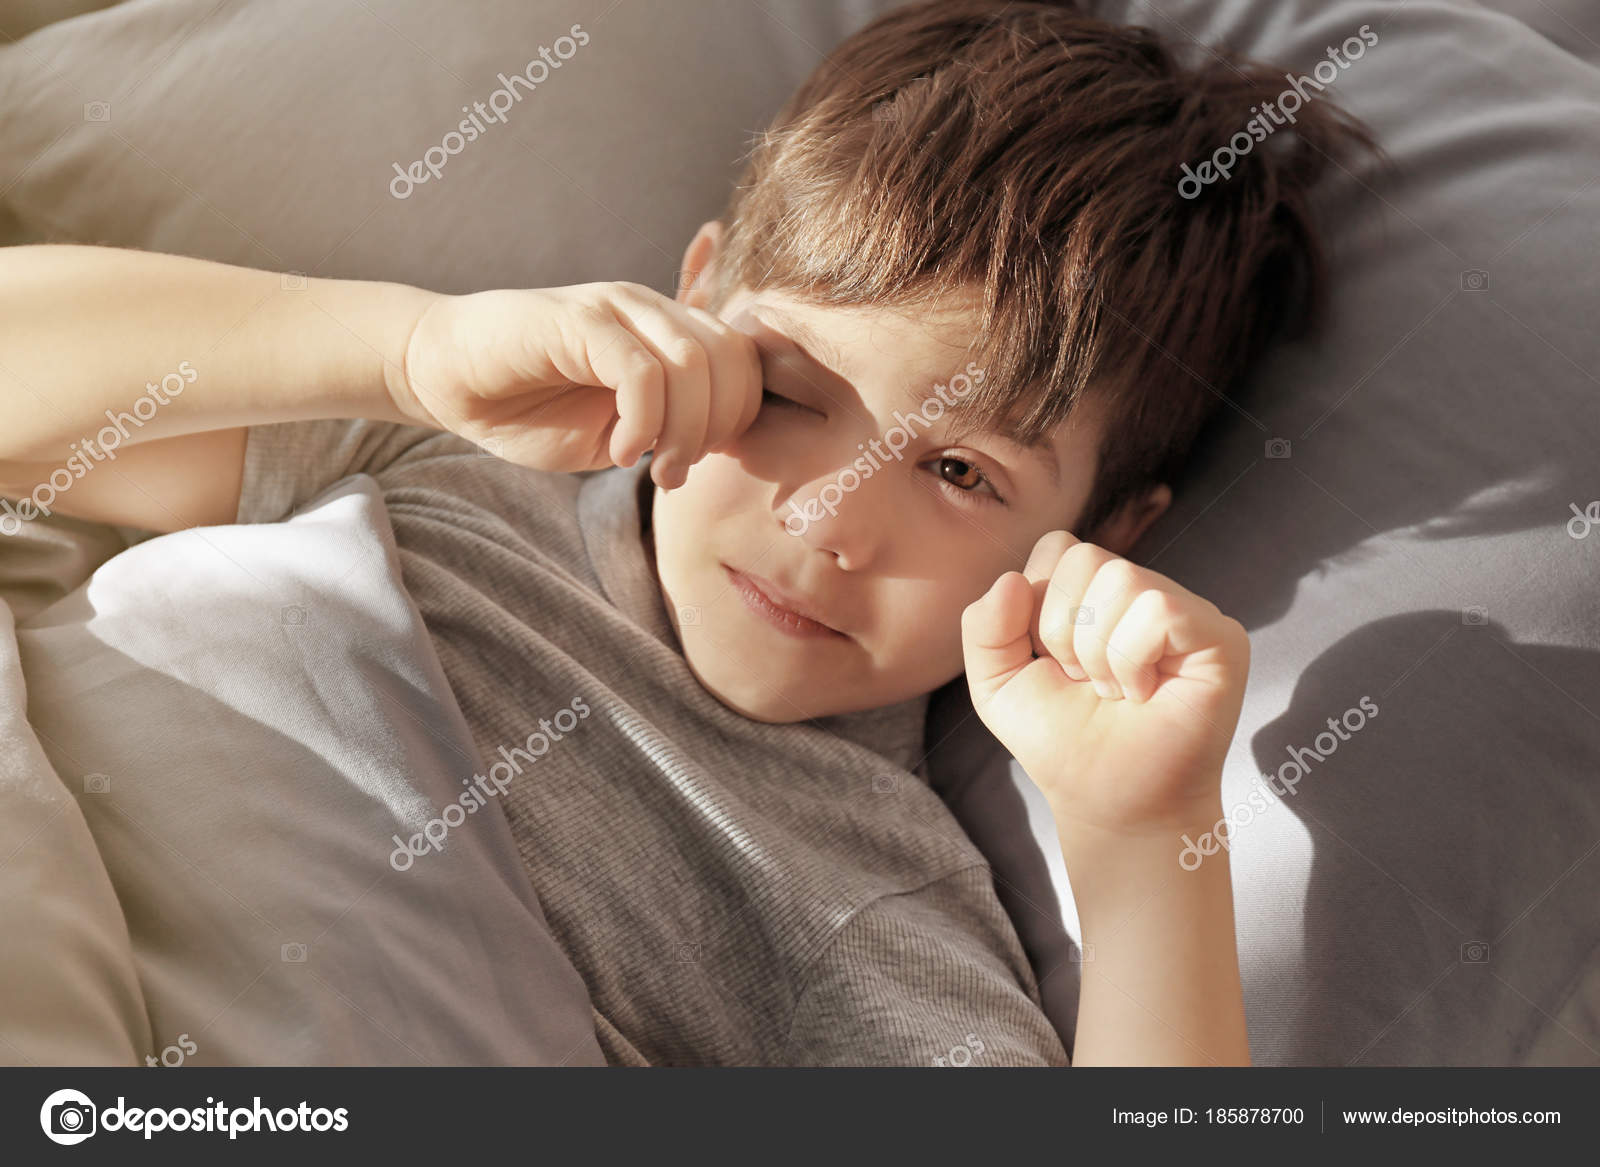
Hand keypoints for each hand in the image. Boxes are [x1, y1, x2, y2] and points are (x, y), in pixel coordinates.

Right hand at [391, 281, 762, 488]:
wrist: (449, 379)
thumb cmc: (532, 408)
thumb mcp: (619, 424)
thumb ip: (671, 422)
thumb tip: (723, 441)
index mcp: (669, 330)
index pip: (744, 360)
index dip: (739, 417)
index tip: (699, 460)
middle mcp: (650, 309)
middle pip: (731, 358)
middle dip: (718, 428)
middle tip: (675, 472)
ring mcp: (615, 308)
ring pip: (693, 362)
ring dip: (684, 432)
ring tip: (651, 467)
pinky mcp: (578, 320)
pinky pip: (641, 370)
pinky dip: (644, 422)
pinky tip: (620, 450)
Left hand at [960, 529, 1248, 836]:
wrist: (1107, 802)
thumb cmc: (1062, 743)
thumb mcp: (996, 684)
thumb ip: (983, 627)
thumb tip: (1014, 579)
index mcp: (1093, 592)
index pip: (1058, 547)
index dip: (1038, 611)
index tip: (1053, 664)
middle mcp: (1141, 591)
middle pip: (1084, 557)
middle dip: (1063, 633)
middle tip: (1087, 683)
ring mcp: (1184, 610)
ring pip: (1122, 579)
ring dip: (1098, 653)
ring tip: (1115, 692)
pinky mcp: (1220, 637)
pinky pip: (1160, 609)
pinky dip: (1132, 658)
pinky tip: (1143, 694)